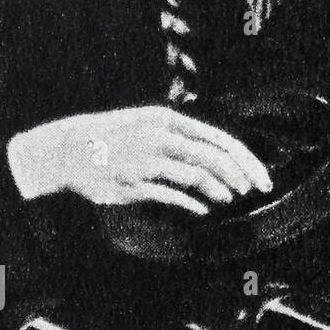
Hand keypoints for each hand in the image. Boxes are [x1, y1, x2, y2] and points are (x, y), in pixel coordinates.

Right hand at [6, 106, 272, 214]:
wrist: (68, 148)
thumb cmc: (117, 136)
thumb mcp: (151, 124)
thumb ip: (184, 136)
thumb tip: (223, 154)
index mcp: (168, 119)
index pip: (220, 139)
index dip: (245, 160)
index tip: (262, 177)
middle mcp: (159, 137)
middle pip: (213, 158)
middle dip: (240, 176)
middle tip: (254, 191)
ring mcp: (145, 160)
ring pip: (195, 176)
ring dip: (218, 190)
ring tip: (229, 199)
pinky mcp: (132, 183)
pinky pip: (171, 195)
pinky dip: (192, 204)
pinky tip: (204, 210)